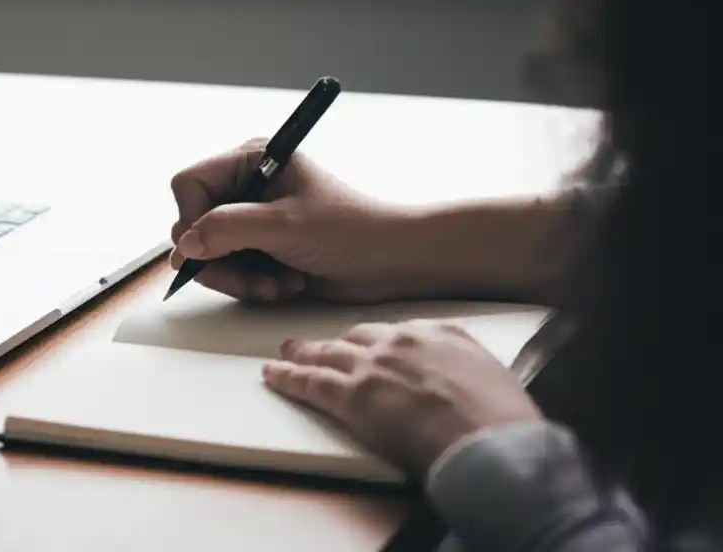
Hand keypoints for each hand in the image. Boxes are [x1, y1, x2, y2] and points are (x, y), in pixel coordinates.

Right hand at [169, 139, 416, 302]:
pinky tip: (285, 284)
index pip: (189, 184)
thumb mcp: (284, 226)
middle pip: (194, 224)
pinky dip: (251, 285)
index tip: (209, 250)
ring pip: (209, 254)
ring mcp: (252, 219)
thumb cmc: (351, 230)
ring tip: (276, 284)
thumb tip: (184, 245)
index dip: (192, 220)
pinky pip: (230, 271)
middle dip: (220, 259)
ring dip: (239, 278)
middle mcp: (247, 186)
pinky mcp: (261, 247)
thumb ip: (228, 229)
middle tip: (250, 278)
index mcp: (252, 160)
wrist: (392, 261)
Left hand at [262, 321, 540, 474]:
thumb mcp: (495, 378)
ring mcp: (374, 366)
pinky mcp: (353, 396)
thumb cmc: (502, 423)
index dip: (381, 343)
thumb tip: (461, 384)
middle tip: (323, 345)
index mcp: (440, 333)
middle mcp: (402, 341)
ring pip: (328, 354)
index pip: (399, 332)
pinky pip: (311, 383)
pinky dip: (288, 378)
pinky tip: (273, 375)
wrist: (490, 443)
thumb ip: (467, 371)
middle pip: (359, 337)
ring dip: (304, 353)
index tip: (375, 347)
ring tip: (287, 353)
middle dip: (339, 342)